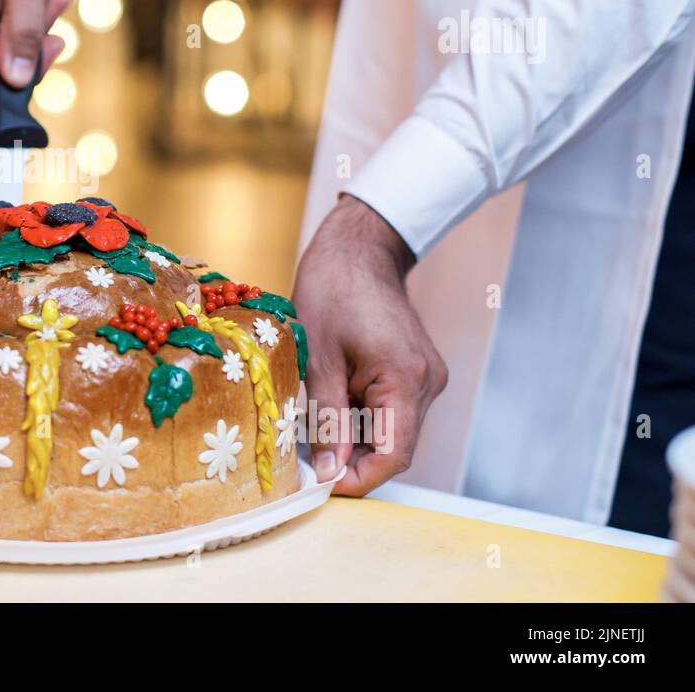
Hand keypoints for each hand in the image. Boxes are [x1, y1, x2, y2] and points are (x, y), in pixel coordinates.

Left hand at [292, 195, 447, 494]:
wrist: (358, 248)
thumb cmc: (333, 290)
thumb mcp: (318, 357)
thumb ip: (326, 417)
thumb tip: (327, 470)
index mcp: (406, 378)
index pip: (394, 454)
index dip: (360, 479)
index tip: (322, 486)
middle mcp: (426, 382)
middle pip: (394, 446)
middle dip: (352, 462)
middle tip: (307, 465)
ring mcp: (425, 376)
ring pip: (391, 429)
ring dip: (354, 439)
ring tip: (310, 433)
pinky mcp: (416, 370)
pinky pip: (390, 408)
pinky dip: (360, 418)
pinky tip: (329, 409)